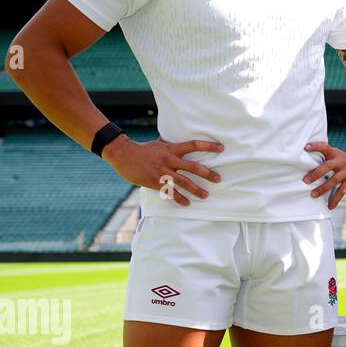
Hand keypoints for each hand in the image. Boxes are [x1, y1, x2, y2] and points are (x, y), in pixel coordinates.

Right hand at [103, 136, 221, 207]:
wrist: (123, 155)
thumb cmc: (144, 149)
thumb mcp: (160, 144)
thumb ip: (173, 146)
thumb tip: (184, 142)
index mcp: (172, 149)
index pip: (194, 145)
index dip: (208, 146)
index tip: (221, 148)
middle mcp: (169, 160)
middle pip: (193, 167)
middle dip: (207, 173)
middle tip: (218, 179)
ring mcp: (162, 172)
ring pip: (183, 182)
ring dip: (196, 189)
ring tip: (205, 195)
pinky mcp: (154, 182)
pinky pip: (169, 192)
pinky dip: (178, 198)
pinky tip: (186, 203)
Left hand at [304, 142, 345, 209]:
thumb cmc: (341, 159)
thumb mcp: (334, 153)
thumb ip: (322, 156)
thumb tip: (302, 158)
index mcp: (335, 153)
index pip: (325, 147)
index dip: (316, 146)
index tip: (305, 148)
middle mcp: (341, 161)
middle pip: (328, 166)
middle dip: (316, 173)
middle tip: (305, 181)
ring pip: (334, 180)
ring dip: (323, 188)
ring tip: (313, 195)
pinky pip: (342, 191)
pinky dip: (335, 199)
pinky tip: (329, 206)